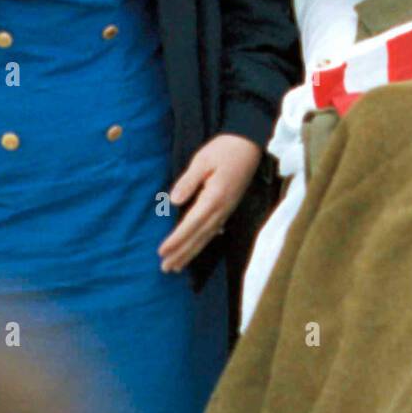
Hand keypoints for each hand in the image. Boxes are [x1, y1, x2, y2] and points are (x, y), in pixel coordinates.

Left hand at [158, 133, 261, 273]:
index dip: (176, 239)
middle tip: (166, 268)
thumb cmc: (224, 149)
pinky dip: (203, 243)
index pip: (191, 223)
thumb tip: (174, 201)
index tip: (162, 252)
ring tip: (177, 266)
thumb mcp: (203, 160)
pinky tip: (196, 250)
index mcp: (214, 197)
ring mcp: (227, 210)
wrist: (250, 144)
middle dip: (182, 253)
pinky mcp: (229, 208)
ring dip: (191, 252)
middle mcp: (222, 208)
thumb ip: (189, 181)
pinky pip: (214, 231)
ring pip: (207, 236)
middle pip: (199, 236)